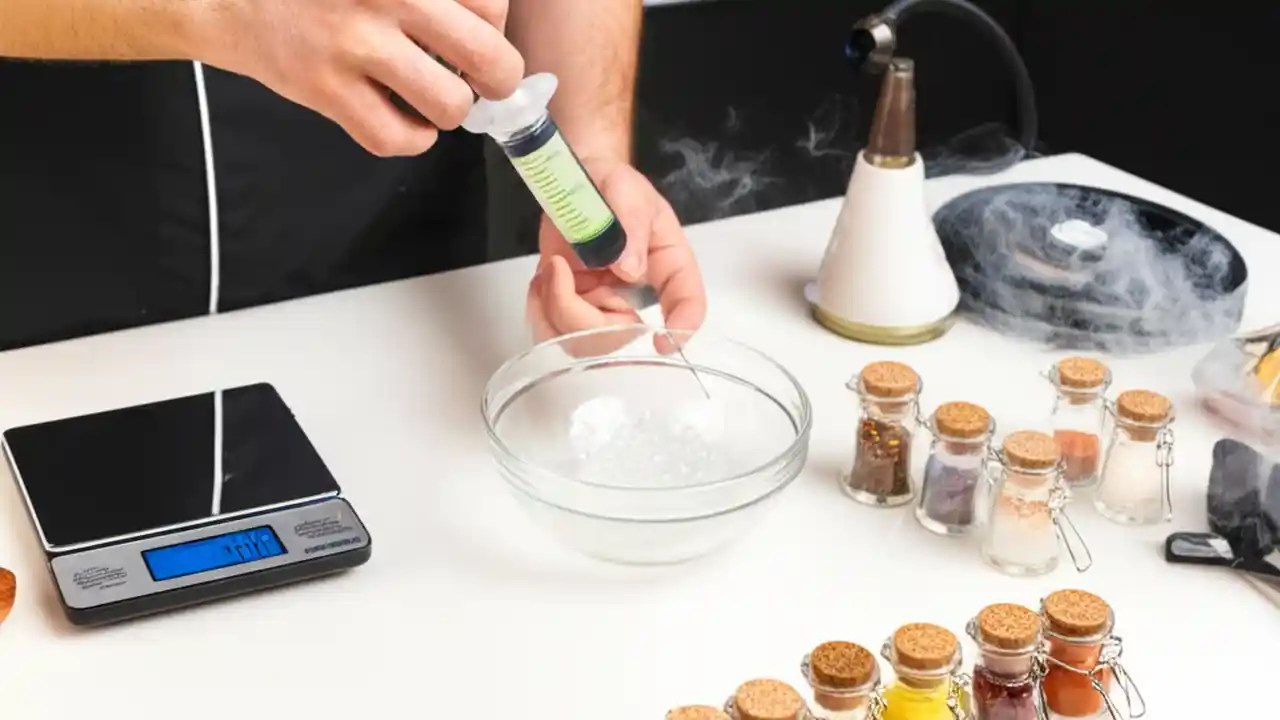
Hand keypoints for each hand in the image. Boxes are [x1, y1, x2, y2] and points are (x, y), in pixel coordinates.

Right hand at [198, 0, 523, 156]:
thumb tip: (493, 26)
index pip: (493, 5)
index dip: (493, 29)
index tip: (475, 34)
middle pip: (490, 58)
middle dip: (497, 80)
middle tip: (481, 81)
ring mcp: (354, 45)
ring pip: (449, 106)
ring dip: (449, 111)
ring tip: (431, 97)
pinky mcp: (325, 89)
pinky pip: (396, 138)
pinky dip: (411, 139)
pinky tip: (402, 119)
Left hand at [526, 159, 706, 356]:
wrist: (578, 180)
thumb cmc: (611, 183)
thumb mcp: (625, 190)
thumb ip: (630, 224)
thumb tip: (630, 268)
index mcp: (667, 263)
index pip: (687, 302)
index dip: (681, 328)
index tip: (661, 341)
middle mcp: (638, 293)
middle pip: (620, 335)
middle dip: (582, 316)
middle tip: (559, 270)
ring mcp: (604, 303)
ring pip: (584, 341)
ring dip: (556, 312)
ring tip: (550, 270)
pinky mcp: (574, 305)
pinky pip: (557, 332)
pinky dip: (540, 311)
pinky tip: (542, 280)